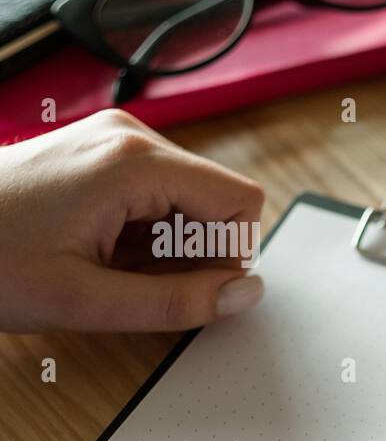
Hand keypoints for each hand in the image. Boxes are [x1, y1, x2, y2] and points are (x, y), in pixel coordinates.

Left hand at [0, 109, 264, 332]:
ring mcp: (113, 141)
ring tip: (107, 268)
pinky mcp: (99, 153)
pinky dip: (142, 234)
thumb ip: (178, 302)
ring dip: (164, 248)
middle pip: (216, 202)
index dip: (228, 256)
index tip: (185, 286)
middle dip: (192, 254)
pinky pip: (157, 196)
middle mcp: (130, 138)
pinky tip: (100, 252)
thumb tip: (245, 294)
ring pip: (188, 203)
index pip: (241, 202)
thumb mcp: (86, 300)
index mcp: (134, 163)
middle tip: (132, 282)